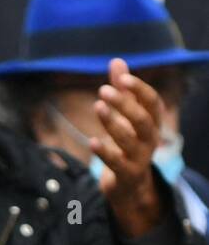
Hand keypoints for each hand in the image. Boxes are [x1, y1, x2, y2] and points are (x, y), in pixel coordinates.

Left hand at [91, 58, 164, 237]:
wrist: (130, 183)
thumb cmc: (128, 142)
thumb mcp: (126, 116)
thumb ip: (123, 90)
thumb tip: (117, 61)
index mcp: (152, 122)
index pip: (152, 102)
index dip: (139, 89)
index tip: (122, 78)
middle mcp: (150, 139)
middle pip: (142, 119)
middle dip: (124, 104)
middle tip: (102, 91)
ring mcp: (139, 158)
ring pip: (128, 139)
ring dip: (112, 123)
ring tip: (97, 107)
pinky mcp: (126, 174)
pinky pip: (116, 163)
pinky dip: (104, 152)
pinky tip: (92, 141)